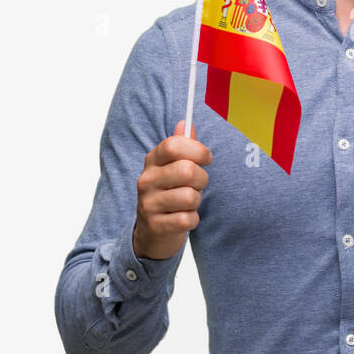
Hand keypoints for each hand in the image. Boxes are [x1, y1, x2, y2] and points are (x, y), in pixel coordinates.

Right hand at [133, 119, 212, 258]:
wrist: (151, 231)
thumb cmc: (169, 193)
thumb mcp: (172, 168)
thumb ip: (182, 146)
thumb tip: (186, 122)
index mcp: (152, 161)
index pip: (174, 145)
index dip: (197, 150)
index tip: (207, 158)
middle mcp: (146, 180)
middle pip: (186, 170)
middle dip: (202, 179)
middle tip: (199, 185)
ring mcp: (148, 204)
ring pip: (190, 196)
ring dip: (197, 201)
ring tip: (188, 203)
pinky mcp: (155, 225)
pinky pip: (188, 219)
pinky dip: (192, 220)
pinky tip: (183, 218)